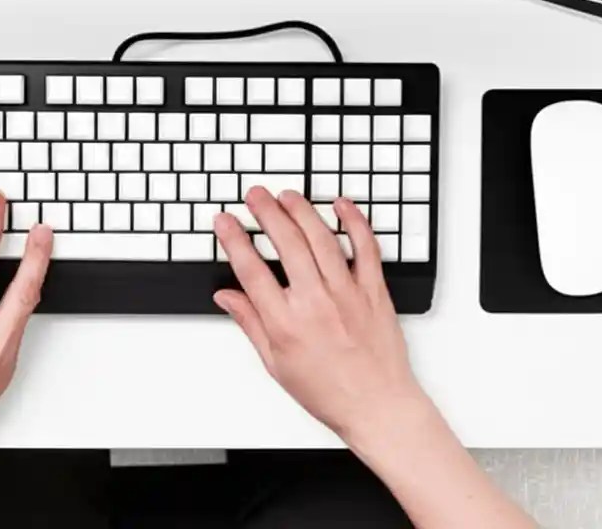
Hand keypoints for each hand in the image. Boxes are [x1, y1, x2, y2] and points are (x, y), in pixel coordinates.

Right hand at [212, 188, 432, 456]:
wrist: (377, 405)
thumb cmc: (329, 391)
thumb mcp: (276, 363)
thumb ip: (250, 323)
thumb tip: (227, 297)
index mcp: (285, 323)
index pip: (251, 269)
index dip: (234, 239)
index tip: (224, 221)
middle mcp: (315, 303)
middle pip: (286, 243)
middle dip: (266, 212)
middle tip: (255, 195)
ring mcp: (347, 293)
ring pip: (321, 238)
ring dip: (301, 210)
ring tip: (287, 195)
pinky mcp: (374, 290)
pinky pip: (366, 247)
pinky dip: (354, 222)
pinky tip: (341, 205)